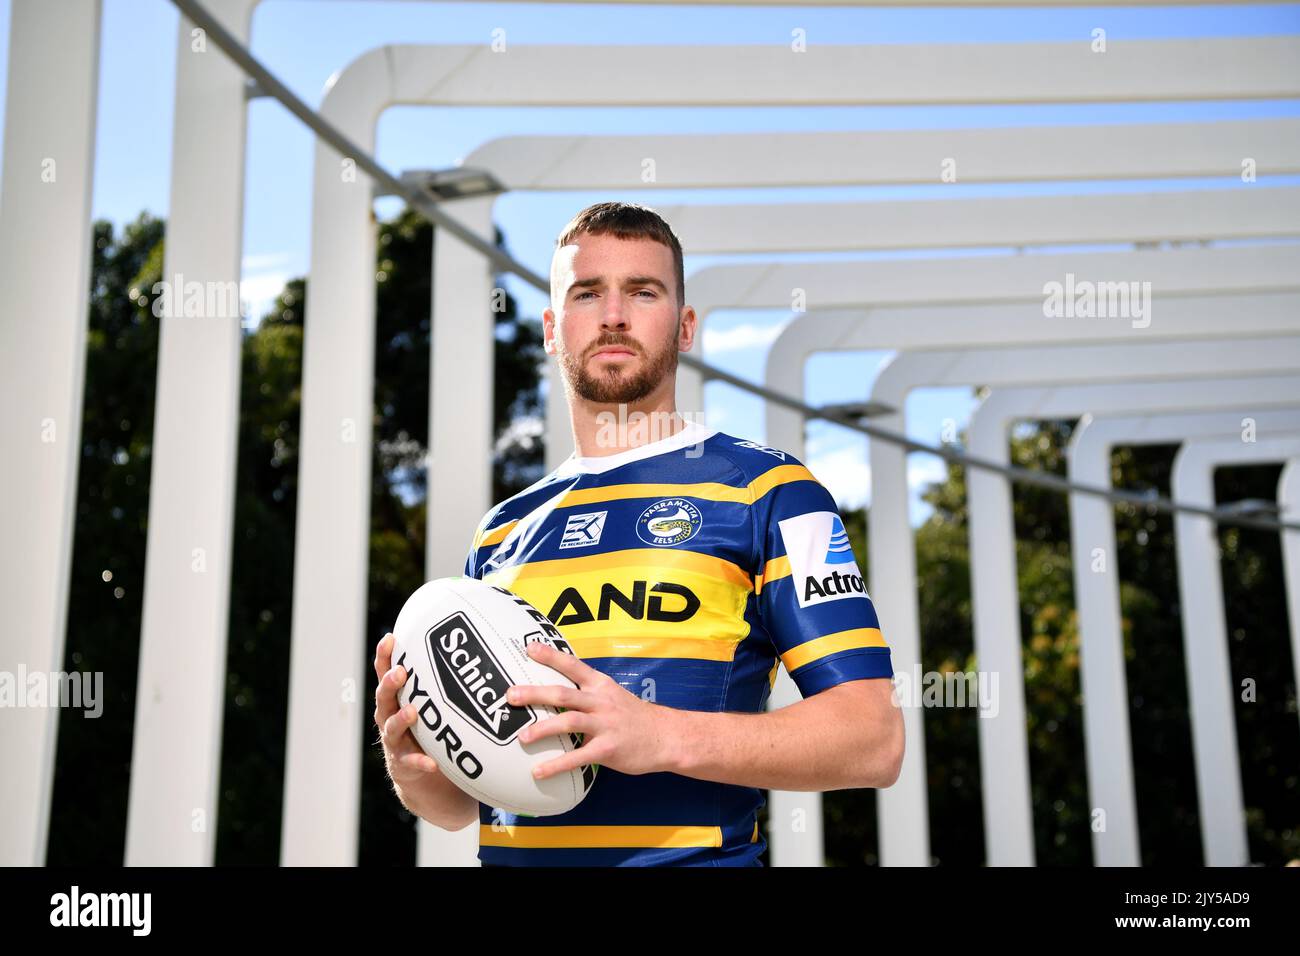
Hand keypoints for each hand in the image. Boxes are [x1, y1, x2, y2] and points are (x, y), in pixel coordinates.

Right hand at [373, 632, 442, 791]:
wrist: (421, 774)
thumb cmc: (429, 728)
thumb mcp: (431, 704)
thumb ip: (441, 683)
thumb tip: (471, 649)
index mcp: (395, 699)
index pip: (385, 674)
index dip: (384, 657)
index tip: (390, 638)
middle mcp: (389, 717)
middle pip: (384, 697)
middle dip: (390, 684)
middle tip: (400, 672)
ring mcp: (394, 741)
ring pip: (391, 728)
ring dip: (400, 719)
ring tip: (412, 711)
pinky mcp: (403, 763)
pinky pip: (411, 762)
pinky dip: (420, 762)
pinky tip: (431, 762)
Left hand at [506, 641, 678, 780]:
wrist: (666, 737)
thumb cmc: (634, 717)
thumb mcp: (612, 696)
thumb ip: (587, 693)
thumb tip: (555, 692)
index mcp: (601, 685)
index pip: (573, 666)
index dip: (551, 656)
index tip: (529, 648)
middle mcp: (601, 701)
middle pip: (564, 693)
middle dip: (535, 693)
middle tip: (511, 695)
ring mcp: (605, 725)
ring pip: (569, 722)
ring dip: (543, 729)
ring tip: (522, 737)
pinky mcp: (608, 749)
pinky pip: (578, 757)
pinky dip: (556, 765)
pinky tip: (538, 771)